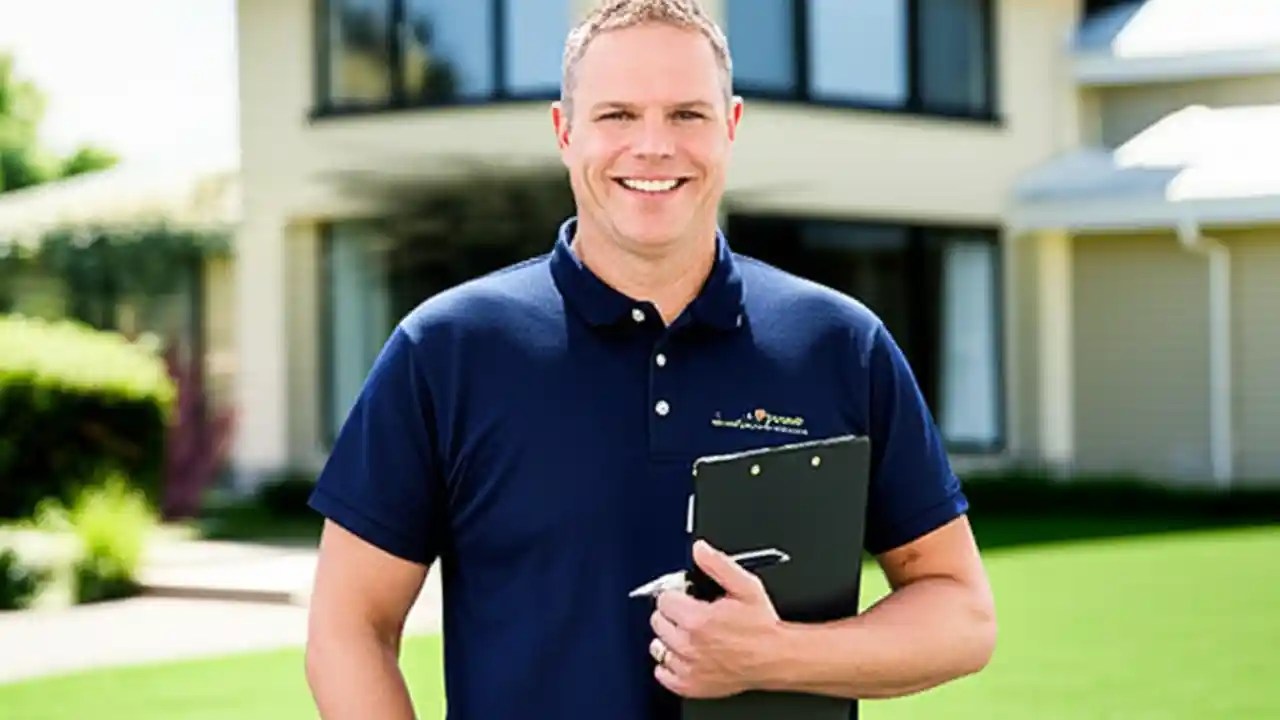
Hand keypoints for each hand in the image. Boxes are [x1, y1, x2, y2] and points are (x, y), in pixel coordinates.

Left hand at [649, 539, 782, 698]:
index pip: (663, 600)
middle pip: (657, 622)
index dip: (675, 594)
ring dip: (669, 640)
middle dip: (672, 614)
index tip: (684, 596)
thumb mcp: (745, 586)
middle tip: (689, 613)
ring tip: (688, 635)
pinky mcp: (690, 685)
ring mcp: (688, 668)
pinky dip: (670, 665)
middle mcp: (688, 645)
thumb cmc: (763, 627)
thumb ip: (718, 565)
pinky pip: (663, 674)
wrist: (776, 658)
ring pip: (657, 648)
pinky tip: (684, 656)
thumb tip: (700, 550)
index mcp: (697, 619)